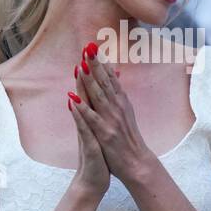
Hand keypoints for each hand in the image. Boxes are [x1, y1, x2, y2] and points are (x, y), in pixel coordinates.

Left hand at [72, 43, 152, 184]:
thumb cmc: (129, 139)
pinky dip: (82, 107)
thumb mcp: (126, 114)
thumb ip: (119, 96)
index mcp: (121, 102)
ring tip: (81, 64)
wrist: (137, 163)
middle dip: (95, 64)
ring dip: (89, 80)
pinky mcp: (105, 133)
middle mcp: (117, 107)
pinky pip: (92, 118)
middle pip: (104, 83)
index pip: (110, 78)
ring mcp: (111, 120)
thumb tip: (114, 76)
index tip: (92, 48)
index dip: (101, 63)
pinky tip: (72, 97)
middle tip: (87, 47)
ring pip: (98, 96)